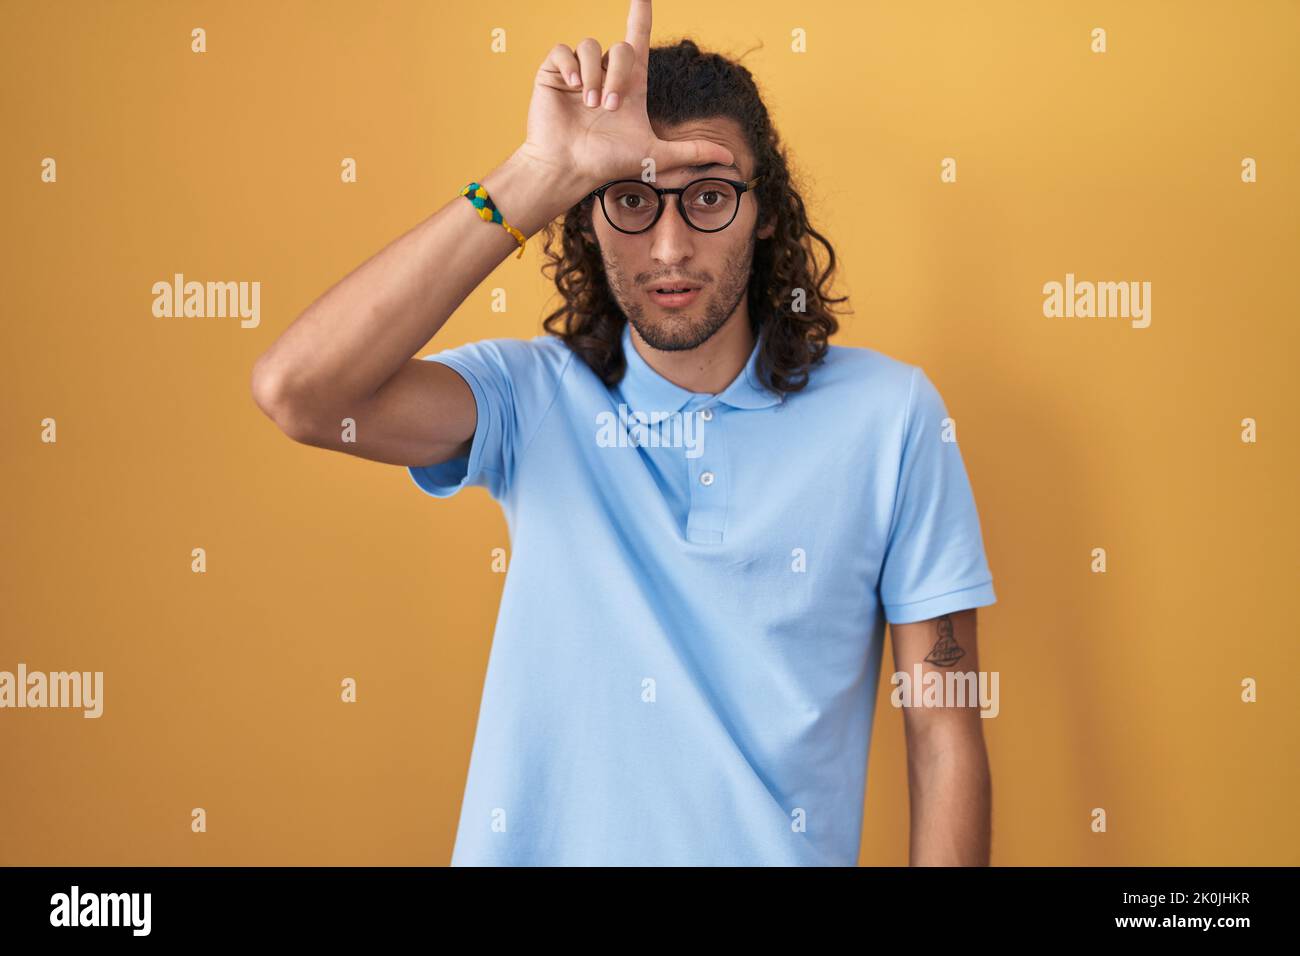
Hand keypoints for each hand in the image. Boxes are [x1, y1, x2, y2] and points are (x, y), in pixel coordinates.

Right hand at [518, 0, 735, 192]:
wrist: (570, 168)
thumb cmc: (607, 163)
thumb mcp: (655, 155)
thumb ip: (692, 152)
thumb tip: (731, 160)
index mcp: (628, 85)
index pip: (638, 39)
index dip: (641, 15)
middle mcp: (604, 74)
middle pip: (620, 48)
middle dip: (618, 75)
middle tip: (610, 106)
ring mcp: (578, 73)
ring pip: (591, 46)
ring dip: (594, 75)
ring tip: (589, 104)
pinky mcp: (553, 74)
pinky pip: (563, 50)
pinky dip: (569, 64)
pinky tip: (570, 86)